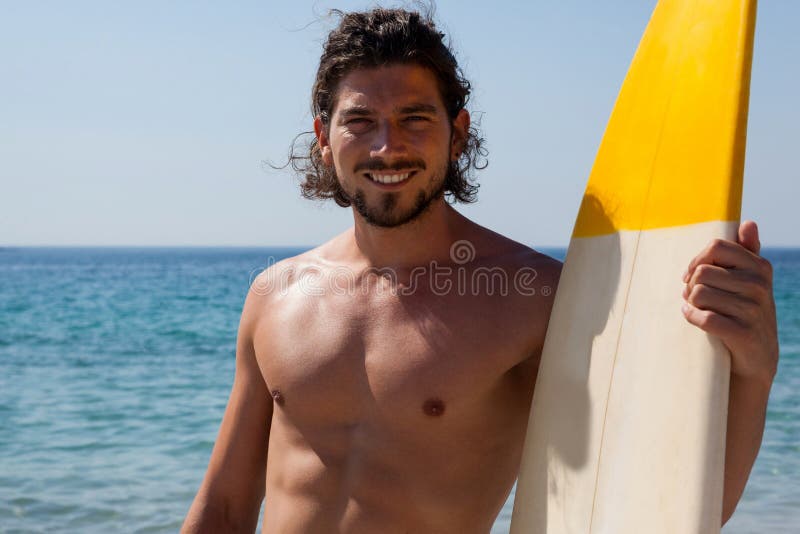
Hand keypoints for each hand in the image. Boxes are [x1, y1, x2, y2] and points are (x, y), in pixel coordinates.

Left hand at [681, 220, 778, 384]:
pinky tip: (692, 317)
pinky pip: (703, 317)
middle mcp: (759, 286)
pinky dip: (691, 317)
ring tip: (696, 307)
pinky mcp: (742, 333)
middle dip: (690, 285)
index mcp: (760, 267)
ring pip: (699, 293)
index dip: (696, 260)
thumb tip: (749, 222)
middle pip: (702, 272)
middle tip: (693, 296)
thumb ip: (747, 251)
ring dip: (690, 302)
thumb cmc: (745, 311)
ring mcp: (753, 309)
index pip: (715, 248)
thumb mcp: (750, 280)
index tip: (691, 275)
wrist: (756, 357)